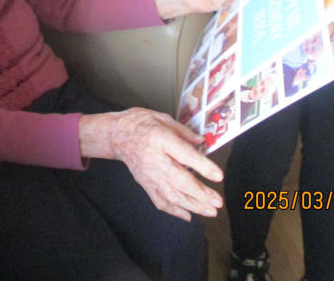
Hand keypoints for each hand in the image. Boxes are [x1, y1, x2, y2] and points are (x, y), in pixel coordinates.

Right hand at [79, 109, 223, 221]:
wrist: (115, 135)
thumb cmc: (139, 123)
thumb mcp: (162, 118)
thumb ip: (184, 131)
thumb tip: (202, 142)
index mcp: (160, 139)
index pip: (185, 155)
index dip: (203, 166)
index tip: (218, 176)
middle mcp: (155, 160)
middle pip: (180, 180)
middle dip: (201, 194)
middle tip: (218, 201)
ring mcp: (149, 174)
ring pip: (172, 195)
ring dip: (192, 206)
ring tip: (210, 211)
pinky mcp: (145, 183)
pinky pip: (159, 200)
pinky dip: (174, 210)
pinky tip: (188, 216)